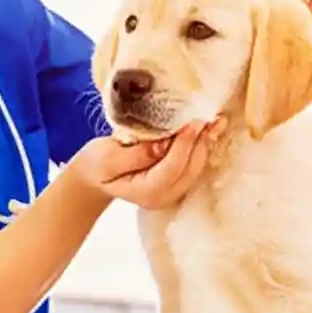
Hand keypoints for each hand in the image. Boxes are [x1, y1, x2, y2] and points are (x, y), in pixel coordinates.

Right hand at [67, 119, 225, 209]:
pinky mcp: (175, 180)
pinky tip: (210, 129)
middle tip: (211, 117)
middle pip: (189, 168)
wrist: (94, 176)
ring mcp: (171, 191)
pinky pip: (193, 164)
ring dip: (207, 143)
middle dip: (202, 142)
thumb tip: (164, 143)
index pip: (172, 168)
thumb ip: (137, 153)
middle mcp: (163, 196)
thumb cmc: (97, 165)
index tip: (194, 122)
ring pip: (195, 167)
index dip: (185, 144)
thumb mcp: (108, 157)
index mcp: (146, 192)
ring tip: (217, 121)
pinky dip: (202, 146)